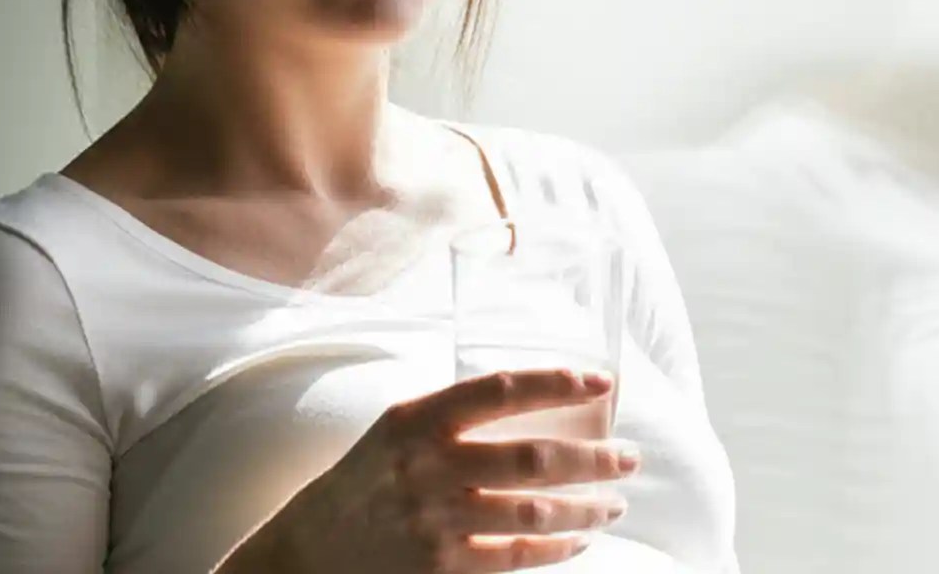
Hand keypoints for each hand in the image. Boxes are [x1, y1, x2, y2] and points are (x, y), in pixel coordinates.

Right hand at [241, 368, 639, 573]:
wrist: (308, 551)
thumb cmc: (365, 480)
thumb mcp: (396, 429)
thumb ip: (453, 416)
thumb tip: (540, 403)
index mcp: (416, 419)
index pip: (500, 390)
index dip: (557, 383)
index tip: (602, 383)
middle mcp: (427, 466)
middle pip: (533, 458)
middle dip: (594, 458)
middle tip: (630, 457)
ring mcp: (435, 521)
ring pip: (534, 512)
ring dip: (586, 506)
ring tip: (614, 501)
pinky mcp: (441, 567)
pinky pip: (517, 557)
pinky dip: (557, 547)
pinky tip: (580, 538)